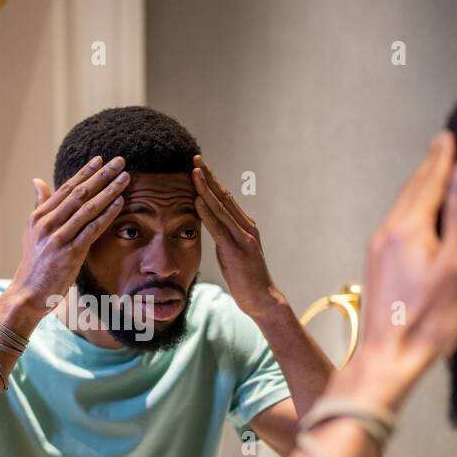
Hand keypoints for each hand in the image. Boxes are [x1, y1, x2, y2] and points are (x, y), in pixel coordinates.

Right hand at [2, 156, 129, 318]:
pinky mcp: (69, 254)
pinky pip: (92, 229)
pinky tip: (119, 203)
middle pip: (79, 194)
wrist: (27, 294)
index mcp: (39, 216)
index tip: (100, 160)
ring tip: (125, 178)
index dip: (85, 173)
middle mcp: (47, 224)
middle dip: (101, 176)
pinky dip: (107, 214)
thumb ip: (40, 206)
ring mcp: (58, 238)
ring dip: (109, 191)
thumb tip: (37, 180)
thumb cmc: (34, 264)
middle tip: (119, 161)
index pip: (66, 189)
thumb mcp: (32, 232)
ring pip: (88, 208)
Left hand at [192, 154, 281, 317]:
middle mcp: (245, 227)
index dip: (211, 181)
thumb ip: (223, 235)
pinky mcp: (237, 250)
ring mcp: (242, 238)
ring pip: (221, 208)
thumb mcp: (231, 252)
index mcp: (244, 226)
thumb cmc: (245, 277)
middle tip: (195, 158)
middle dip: (208, 177)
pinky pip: (219, 228)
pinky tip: (198, 200)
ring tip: (194, 171)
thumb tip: (209, 223)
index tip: (198, 166)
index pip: (225, 198)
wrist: (262, 298)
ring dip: (205, 189)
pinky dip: (207, 213)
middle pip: (223, 196)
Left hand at [341, 131, 456, 409]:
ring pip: (402, 207)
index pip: (429, 181)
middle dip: (429, 168)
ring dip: (419, 188)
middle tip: (442, 146)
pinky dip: (412, 208)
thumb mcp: (456, 265)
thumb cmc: (429, 318)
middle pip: (411, 191)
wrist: (387, 358)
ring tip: (433, 174)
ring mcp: (378, 250)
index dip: (442, 159)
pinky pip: (396, 224)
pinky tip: (417, 217)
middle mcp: (388, 232)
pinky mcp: (376, 266)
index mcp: (409, 227)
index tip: (448, 137)